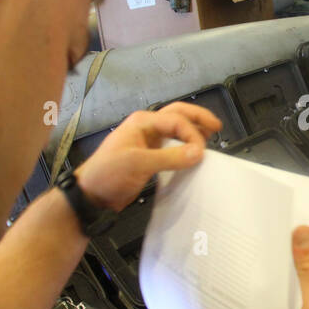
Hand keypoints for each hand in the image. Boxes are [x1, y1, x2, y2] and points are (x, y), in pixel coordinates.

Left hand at [73, 102, 220, 210]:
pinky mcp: (149, 155)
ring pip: (175, 128)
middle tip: (217, 126)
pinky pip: (172, 145)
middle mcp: (146, 127)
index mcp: (142, 122)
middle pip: (177, 114)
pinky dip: (185, 145)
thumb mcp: (138, 163)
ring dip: (193, 129)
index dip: (192, 134)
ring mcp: (147, 140)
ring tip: (210, 135)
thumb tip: (199, 152)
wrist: (91, 195)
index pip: (176, 120)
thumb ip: (170, 157)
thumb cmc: (109, 174)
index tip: (201, 153)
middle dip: (197, 118)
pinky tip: (194, 153)